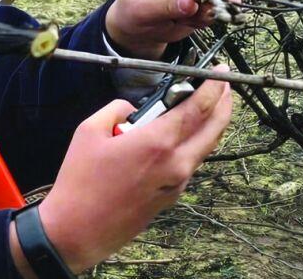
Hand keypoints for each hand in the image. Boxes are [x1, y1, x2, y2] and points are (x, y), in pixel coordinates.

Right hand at [9, 77, 232, 274]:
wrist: (77, 230)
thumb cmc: (80, 182)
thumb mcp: (89, 131)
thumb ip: (116, 109)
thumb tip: (132, 109)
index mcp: (157, 143)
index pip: (199, 107)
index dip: (215, 86)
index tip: (221, 72)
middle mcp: (175, 163)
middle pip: (215, 128)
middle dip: (225, 102)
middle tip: (225, 85)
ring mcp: (176, 183)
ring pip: (205, 147)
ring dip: (212, 124)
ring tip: (208, 105)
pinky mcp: (171, 198)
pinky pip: (190, 163)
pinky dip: (194, 144)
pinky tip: (183, 135)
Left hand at [105, 0, 239, 58]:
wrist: (144, 21)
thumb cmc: (137, 12)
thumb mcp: (142, 11)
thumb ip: (165, 5)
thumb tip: (191, 2)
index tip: (210, 0)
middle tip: (198, 19)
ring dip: (217, 0)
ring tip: (196, 19)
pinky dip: (224, 2)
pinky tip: (208, 15)